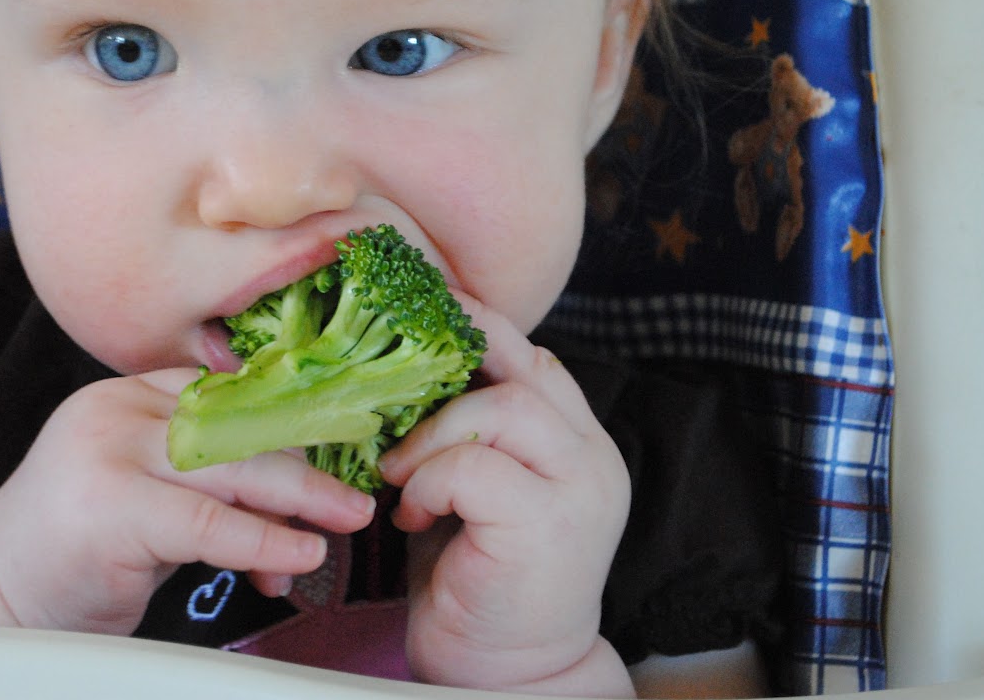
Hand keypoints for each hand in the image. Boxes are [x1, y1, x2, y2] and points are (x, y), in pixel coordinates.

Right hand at [0, 369, 375, 635]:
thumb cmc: (82, 553)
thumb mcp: (150, 494)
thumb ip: (208, 476)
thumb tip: (303, 487)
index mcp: (127, 395)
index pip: (226, 393)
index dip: (291, 419)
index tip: (343, 444)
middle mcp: (115, 409)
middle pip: (235, 425)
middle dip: (306, 461)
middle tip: (354, 496)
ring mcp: (107, 450)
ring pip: (230, 466)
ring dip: (298, 497)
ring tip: (343, 523)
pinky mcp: (109, 505)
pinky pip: (208, 520)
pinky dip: (262, 540)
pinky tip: (298, 555)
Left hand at [379, 295, 631, 693]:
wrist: (504, 673)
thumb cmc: (474, 576)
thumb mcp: (470, 484)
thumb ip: (466, 427)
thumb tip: (404, 359)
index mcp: (576, 439)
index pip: (531, 354)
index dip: (473, 328)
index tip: (412, 320)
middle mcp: (592, 456)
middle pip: (522, 362)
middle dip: (450, 352)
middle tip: (391, 360)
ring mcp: (580, 488)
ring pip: (501, 407)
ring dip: (431, 435)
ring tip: (399, 473)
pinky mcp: (549, 524)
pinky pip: (473, 467)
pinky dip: (428, 480)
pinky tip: (412, 513)